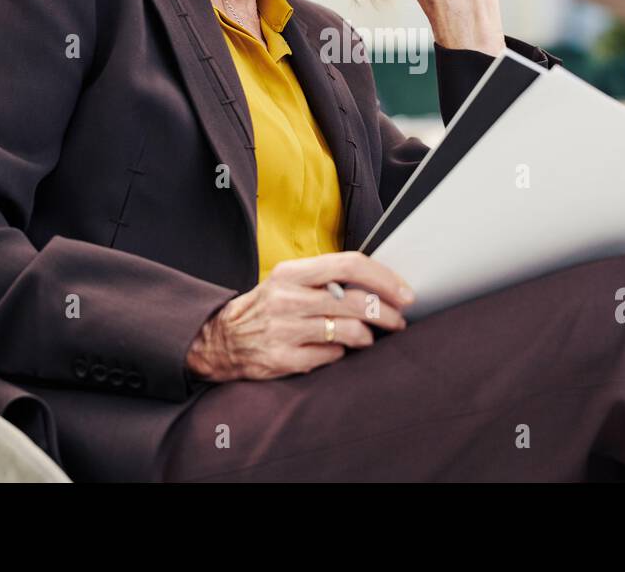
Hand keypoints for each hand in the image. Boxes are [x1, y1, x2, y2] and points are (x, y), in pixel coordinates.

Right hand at [184, 252, 413, 383]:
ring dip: (368, 336)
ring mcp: (285, 330)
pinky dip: (340, 353)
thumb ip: (327, 279)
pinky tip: (336, 350)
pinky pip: (331, 356)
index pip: (349, 265)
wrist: (220, 339)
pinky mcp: (283, 359)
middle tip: (400, 320)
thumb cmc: (267, 307)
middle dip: (387, 312)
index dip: (384, 278)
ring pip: (349, 332)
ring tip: (369, 337)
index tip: (404, 292)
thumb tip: (378, 283)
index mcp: (292, 273)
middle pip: (356, 301)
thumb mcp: (289, 281)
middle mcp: (288, 298)